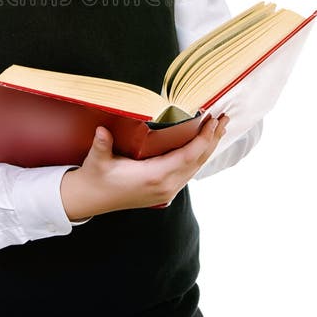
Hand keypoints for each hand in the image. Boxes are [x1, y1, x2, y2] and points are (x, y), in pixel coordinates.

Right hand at [60, 114, 228, 220]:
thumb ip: (102, 145)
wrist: (92, 198)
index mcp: (154, 177)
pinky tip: (202, 146)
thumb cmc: (96, 178)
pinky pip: (189, 171)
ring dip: (208, 147)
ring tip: (219, 128)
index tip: (212, 120)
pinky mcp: (166, 190)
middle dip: (213, 139)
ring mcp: (168, 190)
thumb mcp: (97, 160)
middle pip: (198, 160)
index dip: (202, 138)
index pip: (187, 156)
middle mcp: (166, 185)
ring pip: (196, 167)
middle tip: (224, 118)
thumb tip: (101, 131)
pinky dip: (199, 156)